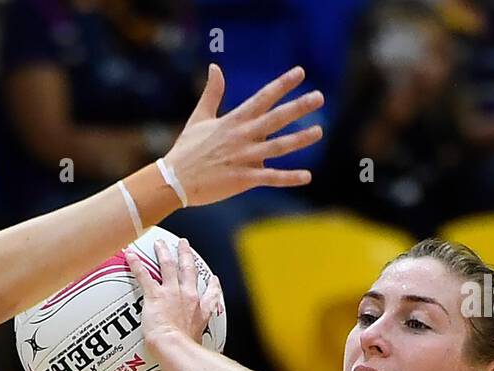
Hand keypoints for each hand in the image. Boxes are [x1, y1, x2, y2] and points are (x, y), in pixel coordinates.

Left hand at [126, 237, 222, 348]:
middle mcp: (188, 297)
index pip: (210, 294)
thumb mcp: (199, 344)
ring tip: (160, 244)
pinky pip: (144, 275)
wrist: (177, 348)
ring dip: (163, 253)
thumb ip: (197, 344)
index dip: (212, 285)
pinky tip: (131, 256)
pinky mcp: (155, 295)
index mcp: (200, 310)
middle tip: (184, 245)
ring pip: (168, 266)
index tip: (213, 279)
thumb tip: (195, 355)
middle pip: (188, 270)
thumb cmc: (186, 350)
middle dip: (186, 255)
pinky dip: (136, 265)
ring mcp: (172, 293)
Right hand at [162, 64, 323, 206]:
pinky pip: (270, 177)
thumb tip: (215, 67)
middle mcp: (242, 136)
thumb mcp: (199, 117)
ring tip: (319, 132)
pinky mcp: (243, 179)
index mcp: (233, 121)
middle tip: (319, 97)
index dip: (282, 85)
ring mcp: (243, 157)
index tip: (300, 73)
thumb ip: (212, 93)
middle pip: (276, 118)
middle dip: (298, 107)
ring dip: (300, 139)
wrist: (174, 180)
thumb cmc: (186, 149)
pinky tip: (307, 176)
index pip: (262, 98)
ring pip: (278, 146)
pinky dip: (289, 178)